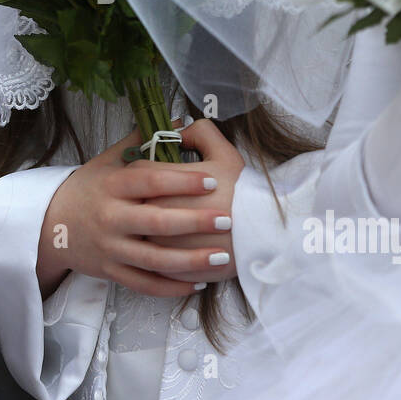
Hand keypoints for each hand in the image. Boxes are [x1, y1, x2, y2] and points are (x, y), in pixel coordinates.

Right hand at [36, 128, 233, 298]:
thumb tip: (179, 121)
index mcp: (112, 185)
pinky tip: (197, 284)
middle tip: (227, 220)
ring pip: (154, 260)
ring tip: (222, 257)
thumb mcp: (107, 160)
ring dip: (191, 261)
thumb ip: (141, 142)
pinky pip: (144, 284)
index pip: (150, 181)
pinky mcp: (110, 272)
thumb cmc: (87, 188)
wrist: (50, 224)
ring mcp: (110, 248)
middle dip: (195, 222)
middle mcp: (111, 217)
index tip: (212, 180)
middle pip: (156, 222)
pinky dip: (171, 287)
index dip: (182, 180)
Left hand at [145, 118, 243, 283]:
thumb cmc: (244, 192)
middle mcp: (154, 218)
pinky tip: (170, 246)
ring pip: (139, 235)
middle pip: (133, 203)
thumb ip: (199, 133)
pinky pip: (152, 262)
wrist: (266, 234)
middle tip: (158, 194)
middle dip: (143, 196)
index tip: (158, 168)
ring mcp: (160, 248)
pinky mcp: (169, 270)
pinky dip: (158, 255)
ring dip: (146, 227)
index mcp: (162, 187)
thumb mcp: (224, 153)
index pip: (137, 171)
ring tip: (163, 221)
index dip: (148, 165)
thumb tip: (179, 129)